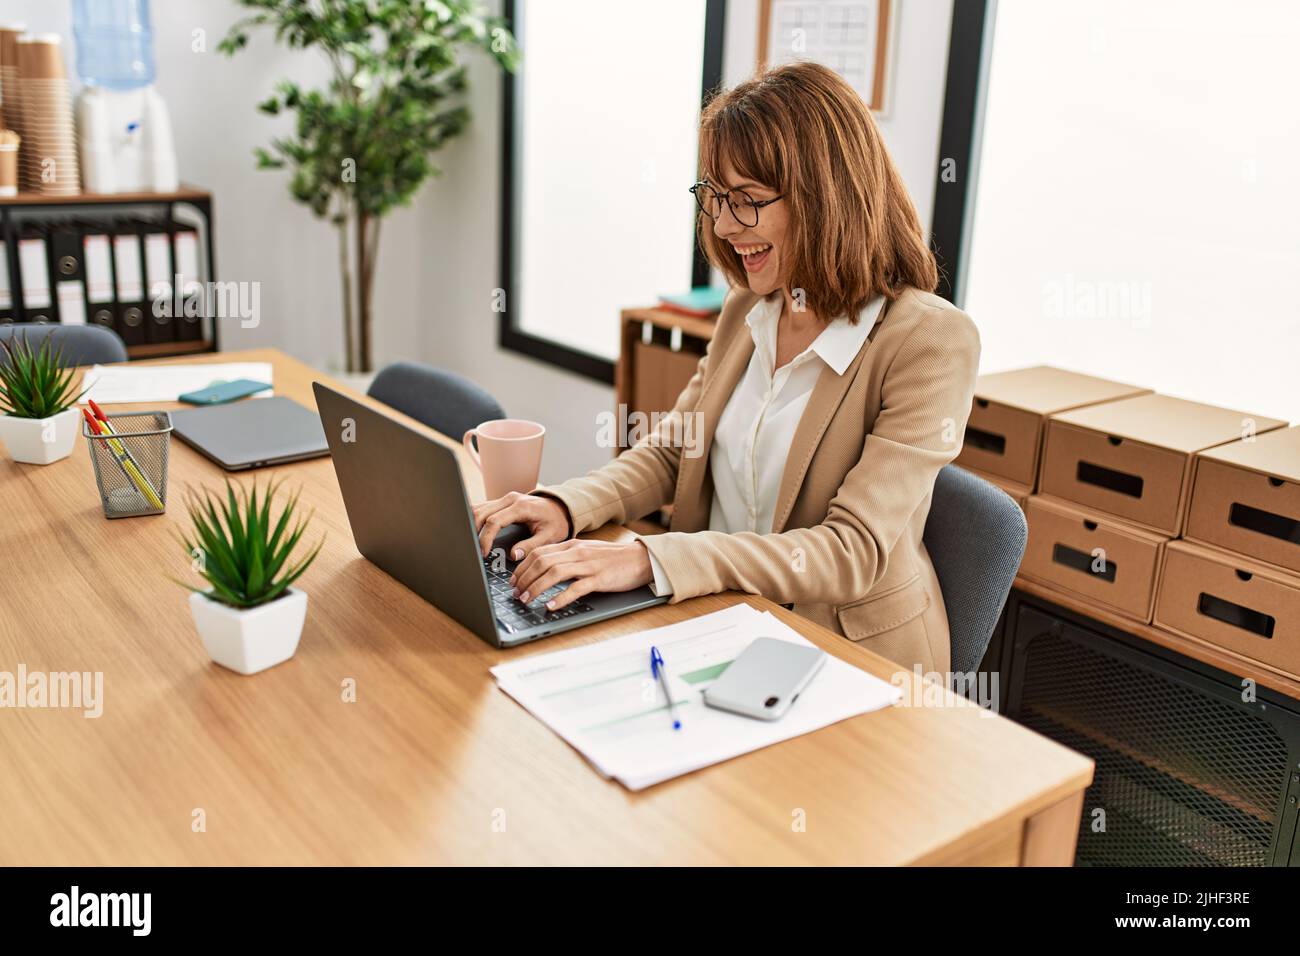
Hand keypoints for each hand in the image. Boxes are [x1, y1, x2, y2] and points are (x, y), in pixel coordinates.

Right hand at [472, 491, 570, 558]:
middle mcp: (510, 499)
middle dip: (474, 532)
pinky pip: (483, 508)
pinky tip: (474, 532)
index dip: (486, 538)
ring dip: (472, 524)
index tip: (484, 552)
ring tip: (472, 543)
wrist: (561, 508)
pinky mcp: (501, 502)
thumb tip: (514, 555)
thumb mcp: (549, 536)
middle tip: (475, 551)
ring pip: (478, 508)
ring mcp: (505, 499)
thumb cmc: (556, 522)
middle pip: (481, 513)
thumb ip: (531, 546)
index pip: (494, 521)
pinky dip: (476, 519)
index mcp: (521, 507)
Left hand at [510, 539, 653, 610]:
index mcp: (572, 546)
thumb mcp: (587, 552)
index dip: (522, 567)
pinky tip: (550, 606)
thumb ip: (567, 557)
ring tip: (526, 599)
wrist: (641, 559)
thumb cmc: (614, 558)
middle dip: (524, 578)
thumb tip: (545, 568)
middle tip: (515, 593)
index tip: (514, 580)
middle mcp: (577, 553)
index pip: (539, 553)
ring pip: (554, 573)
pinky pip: (576, 588)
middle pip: (542, 562)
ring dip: (536, 587)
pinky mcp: (599, 579)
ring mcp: (588, 565)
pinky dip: (560, 598)